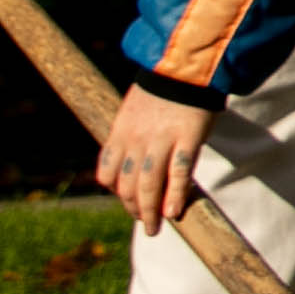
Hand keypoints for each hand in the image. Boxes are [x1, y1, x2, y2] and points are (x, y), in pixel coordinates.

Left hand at [98, 87, 217, 234]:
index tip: (130, 200)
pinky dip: (175, 196)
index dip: (116, 193)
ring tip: (156, 227)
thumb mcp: (134, 109)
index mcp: (119, 133)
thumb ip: (131, 134)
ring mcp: (160, 141)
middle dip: (134, 209)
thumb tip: (134, 157)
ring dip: (151, 212)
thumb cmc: (163, 86)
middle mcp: (135, 141)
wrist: (184, 66)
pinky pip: (178, 174)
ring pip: (148, 186)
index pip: (107, 174)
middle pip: (127, 186)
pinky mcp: (186, 138)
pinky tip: (175, 212)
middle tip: (146, 223)